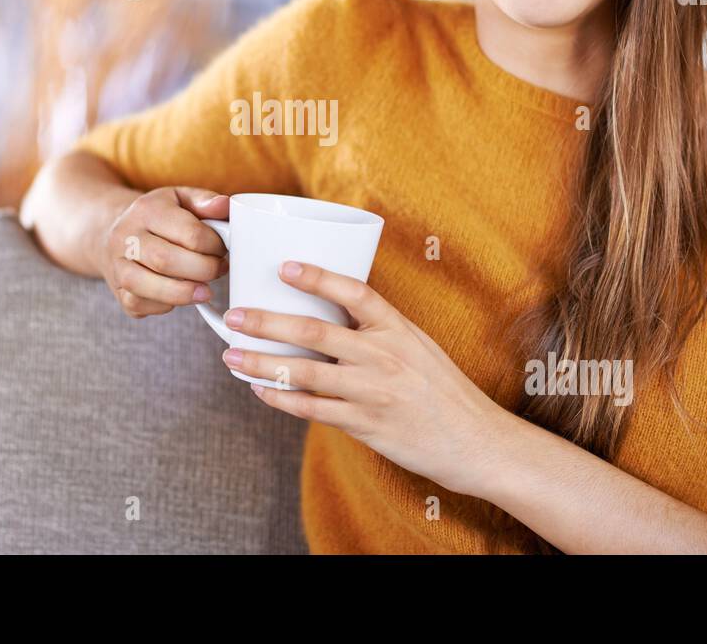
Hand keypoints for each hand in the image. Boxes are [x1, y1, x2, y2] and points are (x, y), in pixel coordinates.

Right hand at [97, 186, 229, 318]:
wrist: (116, 230)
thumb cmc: (157, 216)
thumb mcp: (180, 197)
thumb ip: (204, 200)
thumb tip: (224, 206)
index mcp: (147, 209)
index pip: (189, 233)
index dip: (215, 246)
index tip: (223, 249)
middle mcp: (126, 236)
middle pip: (165, 260)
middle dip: (202, 271)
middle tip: (218, 270)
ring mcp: (117, 265)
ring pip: (146, 286)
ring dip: (184, 293)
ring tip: (204, 291)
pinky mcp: (117, 291)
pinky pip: (139, 305)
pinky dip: (165, 306)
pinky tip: (179, 296)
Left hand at [222, 260, 506, 499]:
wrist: (474, 441)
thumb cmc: (443, 390)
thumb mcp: (418, 346)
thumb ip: (378, 330)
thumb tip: (329, 312)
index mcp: (399, 329)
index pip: (355, 293)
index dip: (319, 277)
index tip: (286, 266)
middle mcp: (384, 356)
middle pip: (316, 333)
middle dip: (268, 323)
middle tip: (236, 316)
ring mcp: (373, 392)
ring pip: (304, 374)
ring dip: (262, 363)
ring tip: (232, 355)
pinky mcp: (365, 425)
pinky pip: (313, 410)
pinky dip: (282, 399)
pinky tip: (261, 390)